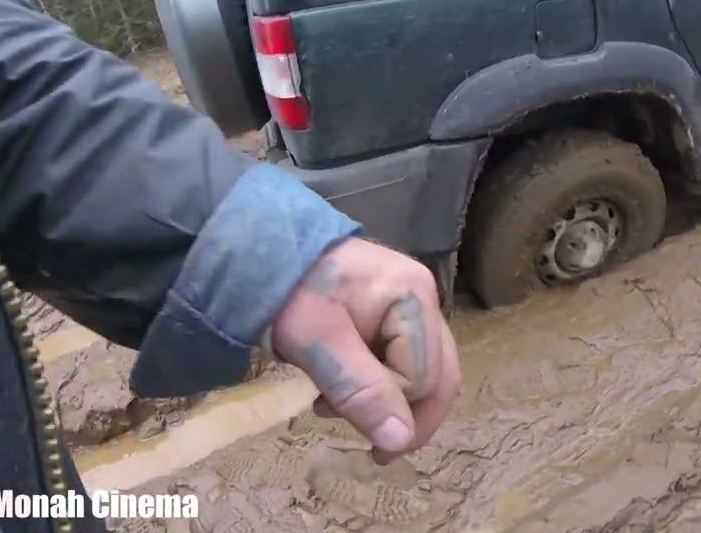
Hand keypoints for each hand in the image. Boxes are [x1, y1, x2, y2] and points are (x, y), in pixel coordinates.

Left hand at [270, 238, 460, 463]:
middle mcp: (424, 299)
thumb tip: (401, 441)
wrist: (261, 249)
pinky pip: (402, 358)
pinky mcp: (392, 311)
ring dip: (389, 402)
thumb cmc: (288, 292)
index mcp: (413, 299)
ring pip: (423, 370)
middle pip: (439, 374)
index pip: (421, 377)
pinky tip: (340, 391)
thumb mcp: (317, 342)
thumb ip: (360, 389)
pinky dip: (379, 384)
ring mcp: (411, 304)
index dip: (388, 407)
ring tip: (337, 411)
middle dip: (407, 417)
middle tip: (374, 452)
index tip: (338, 421)